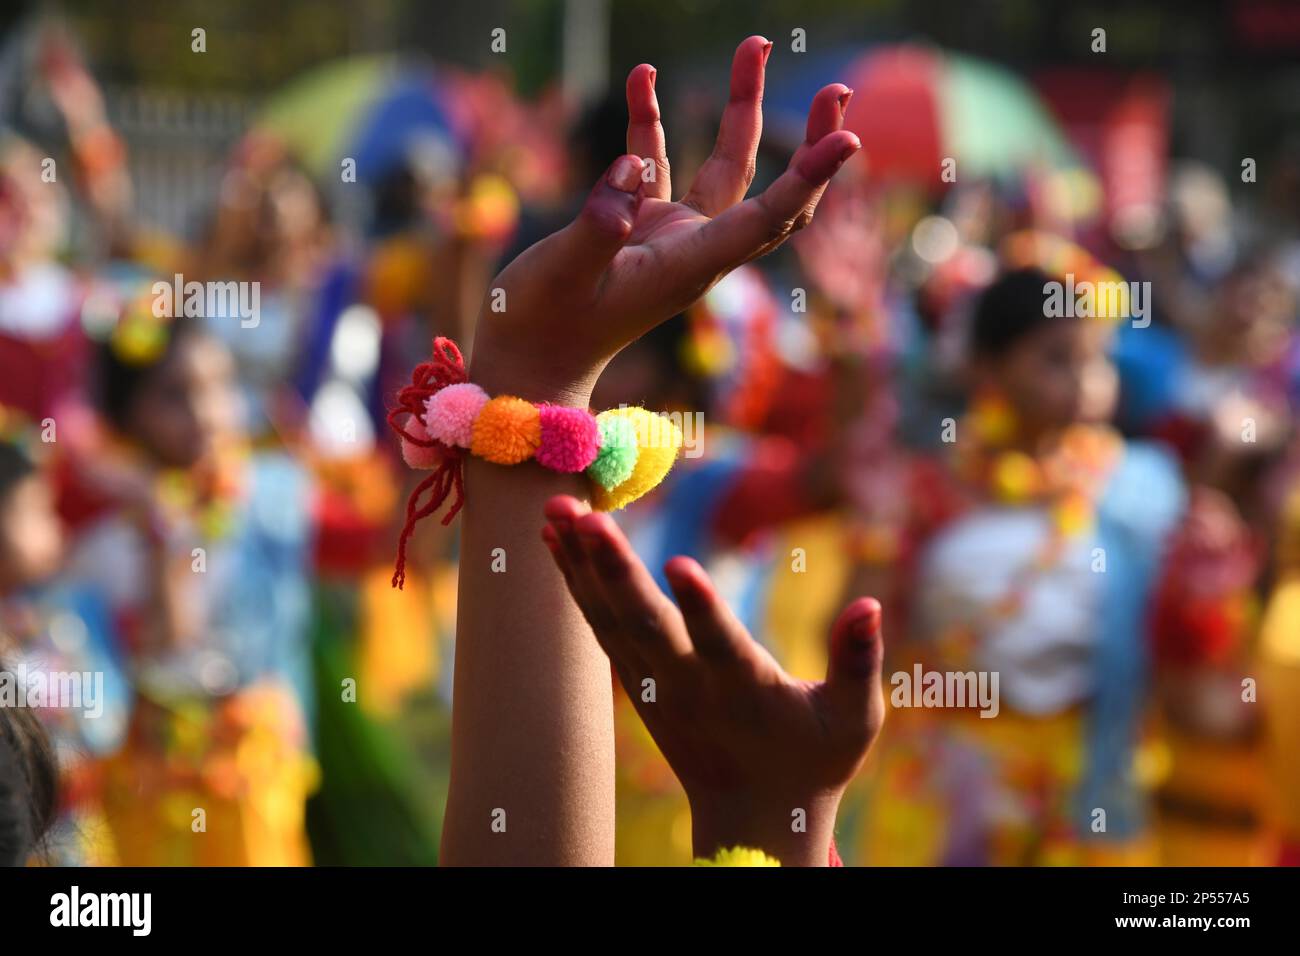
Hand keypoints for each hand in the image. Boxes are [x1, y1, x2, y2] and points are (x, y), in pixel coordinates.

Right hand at [471, 36, 859, 401]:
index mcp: (688, 267)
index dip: (808, 178)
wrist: (529, 361)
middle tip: (837, 90)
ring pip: (725, 168)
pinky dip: (655, 125)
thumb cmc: (540, 327)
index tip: (848, 137)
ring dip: (741, 111)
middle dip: (806, 142)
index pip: (764, 219)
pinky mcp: (642, 228)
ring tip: (753, 48)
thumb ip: (598, 224)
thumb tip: (633, 168)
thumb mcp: (559, 275)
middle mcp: (694, 251)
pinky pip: (661, 166)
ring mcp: (672, 237)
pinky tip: (644, 79)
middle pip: (770, 192)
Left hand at [540, 495, 884, 865]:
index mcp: (745, 691)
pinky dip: (576, 583)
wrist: (751, 819)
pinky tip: (555, 540)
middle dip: (615, 571)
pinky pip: (599, 625)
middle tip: (587, 517)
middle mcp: (689, 685)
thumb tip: (868, 604)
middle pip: (645, 624)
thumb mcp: (853, 720)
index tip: (678, 560)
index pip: (720, 644)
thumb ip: (857, 662)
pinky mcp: (635, 681)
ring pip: (609, 620)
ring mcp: (653, 684)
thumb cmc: (812, 763)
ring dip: (580, 565)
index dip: (702, 605)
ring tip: (555, 510)